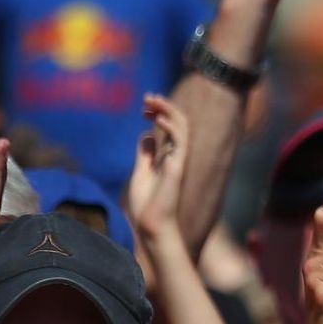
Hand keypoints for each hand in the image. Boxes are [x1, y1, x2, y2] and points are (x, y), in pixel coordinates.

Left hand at [124, 94, 190, 238]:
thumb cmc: (146, 205)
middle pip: (177, 122)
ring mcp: (178, 161)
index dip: (158, 113)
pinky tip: (157, 118)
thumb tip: (146, 135)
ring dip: (167, 109)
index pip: (169, 127)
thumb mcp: (141, 172)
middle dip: (163, 106)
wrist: (151, 226)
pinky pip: (180, 141)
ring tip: (151, 100)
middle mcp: (176, 156)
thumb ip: (145, 155)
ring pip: (181, 126)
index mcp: (167, 157)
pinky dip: (171, 126)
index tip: (144, 109)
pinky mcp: (177, 167)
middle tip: (147, 97)